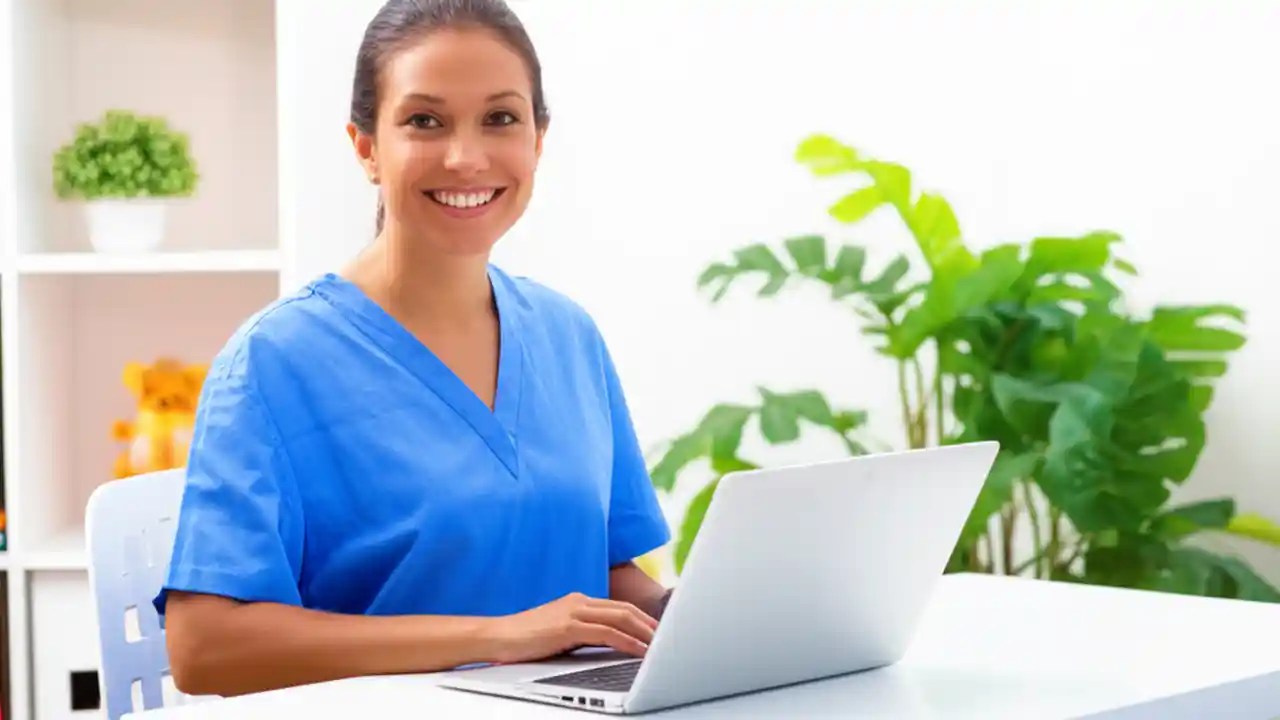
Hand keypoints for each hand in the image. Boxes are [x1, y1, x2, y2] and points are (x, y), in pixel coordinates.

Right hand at [488, 592, 657, 663]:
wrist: (496, 637)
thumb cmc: (524, 639)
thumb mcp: (558, 632)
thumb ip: (581, 633)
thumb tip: (607, 644)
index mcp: (577, 601)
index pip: (618, 607)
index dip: (641, 618)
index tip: (657, 631)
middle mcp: (578, 601)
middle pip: (625, 609)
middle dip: (649, 624)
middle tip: (668, 638)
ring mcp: (573, 612)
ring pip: (621, 618)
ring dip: (645, 633)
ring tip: (661, 646)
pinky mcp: (568, 627)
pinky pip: (607, 633)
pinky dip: (628, 641)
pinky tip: (639, 651)